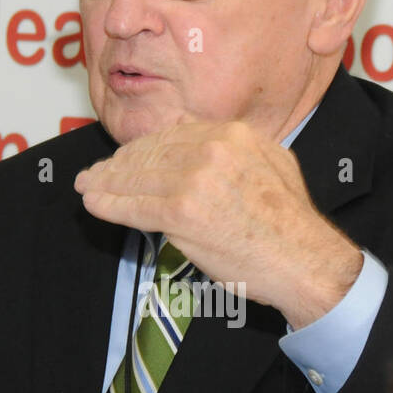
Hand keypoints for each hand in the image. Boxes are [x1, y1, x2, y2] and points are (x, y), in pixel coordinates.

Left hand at [73, 121, 362, 328]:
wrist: (304, 259)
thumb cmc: (291, 220)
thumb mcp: (272, 161)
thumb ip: (232, 145)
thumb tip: (191, 133)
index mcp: (231, 134)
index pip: (171, 135)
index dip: (141, 147)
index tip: (124, 157)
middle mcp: (210, 150)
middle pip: (149, 154)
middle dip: (118, 165)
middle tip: (96, 173)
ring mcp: (194, 180)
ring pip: (138, 178)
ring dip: (106, 183)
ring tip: (88, 186)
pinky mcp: (181, 213)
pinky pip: (135, 206)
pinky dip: (109, 204)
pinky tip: (93, 203)